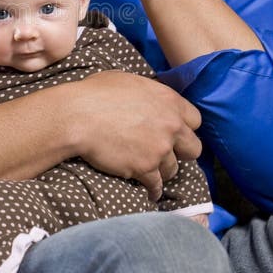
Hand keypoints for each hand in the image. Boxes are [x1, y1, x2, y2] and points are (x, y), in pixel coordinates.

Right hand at [67, 71, 201, 200]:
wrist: (78, 116)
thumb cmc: (95, 94)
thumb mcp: (127, 81)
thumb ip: (147, 92)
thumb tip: (147, 98)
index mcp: (169, 100)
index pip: (195, 120)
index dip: (184, 127)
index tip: (175, 133)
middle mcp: (171, 125)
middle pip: (193, 148)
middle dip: (181, 152)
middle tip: (168, 153)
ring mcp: (159, 148)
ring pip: (174, 169)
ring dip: (163, 170)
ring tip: (152, 172)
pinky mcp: (145, 168)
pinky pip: (156, 186)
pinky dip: (153, 190)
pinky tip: (150, 192)